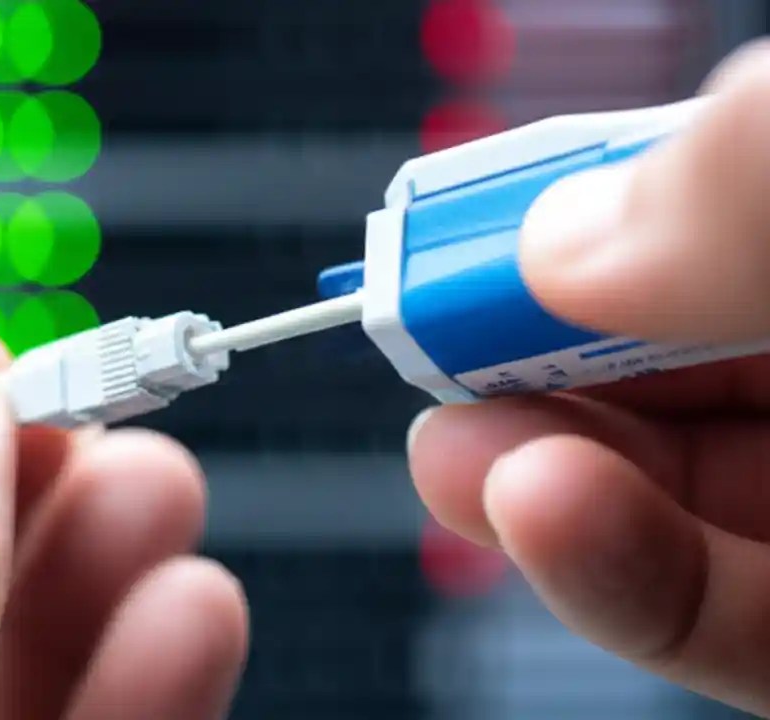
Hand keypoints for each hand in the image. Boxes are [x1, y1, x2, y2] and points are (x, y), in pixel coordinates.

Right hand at [409, 41, 769, 715]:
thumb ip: (753, 189)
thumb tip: (571, 237)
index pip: (696, 214)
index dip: (574, 214)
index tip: (461, 232)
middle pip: (660, 348)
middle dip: (528, 350)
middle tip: (431, 339)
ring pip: (662, 492)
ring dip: (534, 472)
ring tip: (461, 449)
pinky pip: (711, 619)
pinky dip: (608, 576)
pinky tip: (534, 510)